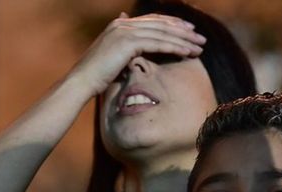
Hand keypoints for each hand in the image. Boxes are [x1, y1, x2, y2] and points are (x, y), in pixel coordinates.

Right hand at [70, 13, 205, 96]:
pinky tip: (187, 52)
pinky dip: (175, 47)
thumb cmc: (96, 76)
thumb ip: (125, 49)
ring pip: (162, 32)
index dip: (172, 24)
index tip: (189, 30)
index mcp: (119, 24)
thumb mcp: (112, 58)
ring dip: (183, 39)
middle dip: (183, 30)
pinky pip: (158, 43)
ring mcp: (125, 31)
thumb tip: (133, 50)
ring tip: (199, 46)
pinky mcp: (128, 42)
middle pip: (160, 23)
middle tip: (200, 37)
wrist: (81, 82)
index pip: (152, 20)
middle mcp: (123, 23)